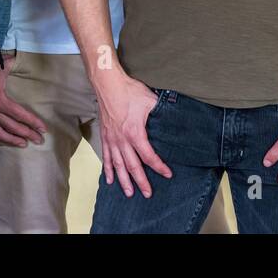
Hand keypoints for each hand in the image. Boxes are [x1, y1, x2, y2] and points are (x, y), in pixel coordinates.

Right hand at [0, 52, 47, 146]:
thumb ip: (11, 65)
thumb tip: (17, 61)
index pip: (19, 114)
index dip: (32, 122)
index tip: (43, 128)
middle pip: (11, 126)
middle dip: (27, 134)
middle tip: (39, 140)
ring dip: (12, 140)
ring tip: (24, 144)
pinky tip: (4, 141)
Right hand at [95, 69, 170, 197]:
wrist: (108, 84)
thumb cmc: (129, 91)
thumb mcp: (150, 101)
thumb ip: (161, 114)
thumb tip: (173, 119)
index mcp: (135, 133)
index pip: (148, 156)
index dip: (159, 166)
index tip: (167, 174)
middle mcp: (122, 140)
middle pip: (132, 166)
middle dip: (141, 181)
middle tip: (147, 194)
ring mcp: (112, 139)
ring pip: (118, 165)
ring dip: (123, 180)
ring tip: (128, 193)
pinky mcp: (105, 136)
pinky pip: (106, 156)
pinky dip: (108, 169)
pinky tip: (109, 180)